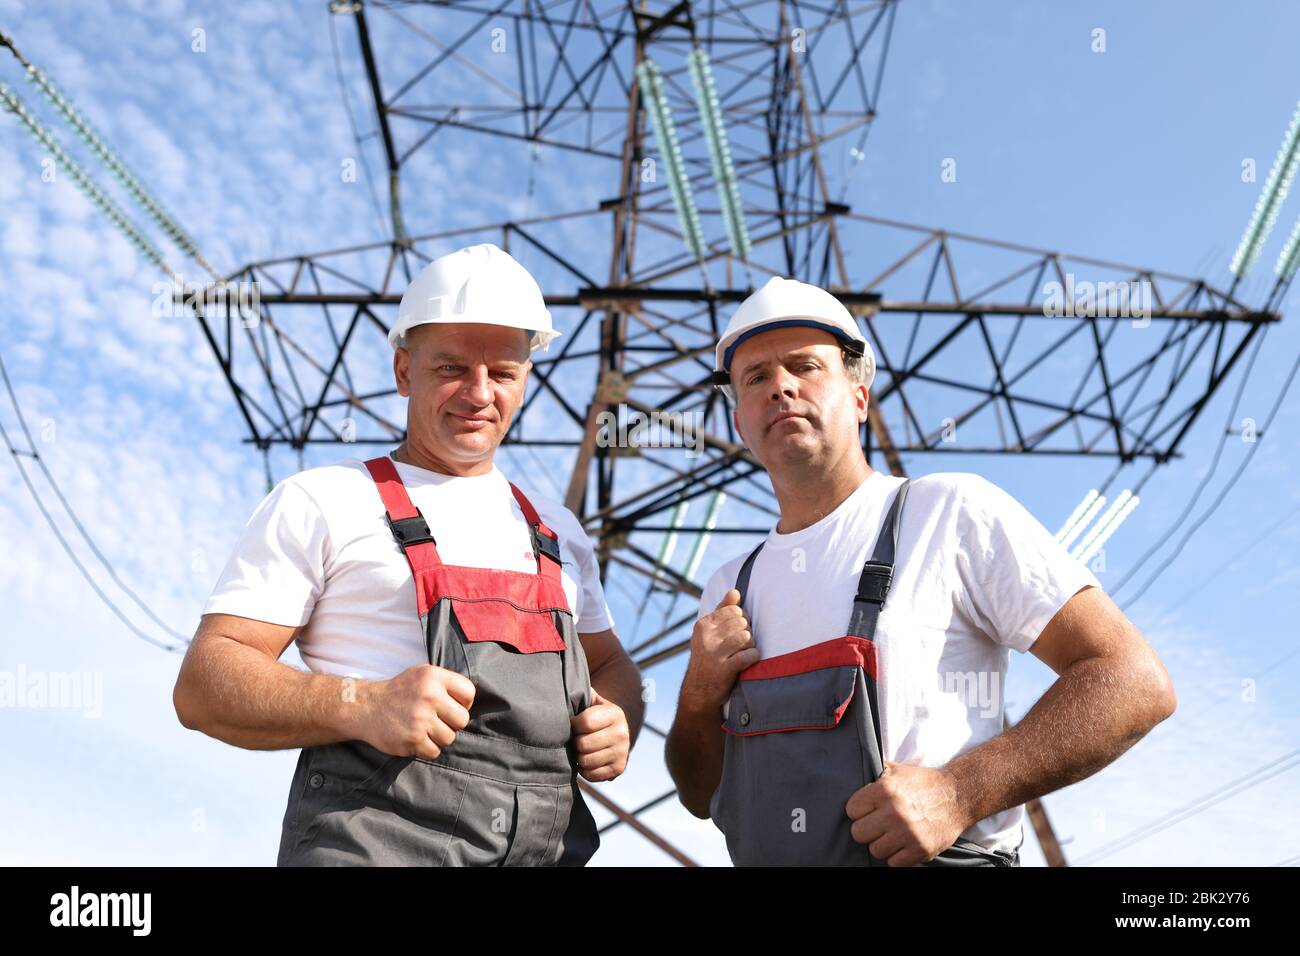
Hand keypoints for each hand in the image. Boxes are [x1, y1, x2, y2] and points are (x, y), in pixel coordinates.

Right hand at [357, 664, 474, 759]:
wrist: (366, 707)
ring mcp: (420, 718)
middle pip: (462, 719)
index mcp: (433, 676)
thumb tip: (471, 703)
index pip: (469, 693)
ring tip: (423, 728)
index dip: (463, 703)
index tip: (451, 706)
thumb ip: (446, 684)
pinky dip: (427, 748)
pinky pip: (435, 751)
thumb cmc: (400, 692)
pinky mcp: (412, 739)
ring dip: (439, 737)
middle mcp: (429, 695)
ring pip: (449, 738)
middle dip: (452, 723)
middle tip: (437, 721)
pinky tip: (415, 738)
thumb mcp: (422, 675)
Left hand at [572, 687, 629, 781]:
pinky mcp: (619, 769)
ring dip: (578, 757)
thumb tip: (557, 687)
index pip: (585, 722)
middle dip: (574, 742)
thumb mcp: (591, 699)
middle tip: (575, 738)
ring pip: (586, 761)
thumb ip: (579, 693)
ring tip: (580, 749)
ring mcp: (622, 752)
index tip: (572, 723)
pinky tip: (586, 760)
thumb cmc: (594, 713)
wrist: (615, 730)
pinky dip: (584, 770)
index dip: (573, 724)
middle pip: (583, 744)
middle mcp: (623, 733)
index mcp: (615, 713)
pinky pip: (591, 775)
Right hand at [681, 589, 758, 712]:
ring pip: (747, 638)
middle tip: (741, 646)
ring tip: (743, 654)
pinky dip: (753, 658)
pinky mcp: (723, 670)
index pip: (735, 610)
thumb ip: (722, 611)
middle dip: (747, 634)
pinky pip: (748, 656)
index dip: (742, 620)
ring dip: (750, 647)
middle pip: (743, 624)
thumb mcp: (709, 633)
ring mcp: (714, 654)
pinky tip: (747, 662)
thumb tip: (735, 591)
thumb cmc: (709, 658)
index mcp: (703, 625)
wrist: (698, 692)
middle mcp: (706, 637)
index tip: (737, 631)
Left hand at [844, 761, 968, 866]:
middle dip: (867, 829)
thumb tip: (852, 776)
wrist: (958, 795)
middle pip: (858, 833)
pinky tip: (903, 844)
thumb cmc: (923, 783)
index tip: (869, 811)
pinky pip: (893, 863)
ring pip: (875, 850)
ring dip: (882, 844)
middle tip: (879, 825)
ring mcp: (907, 833)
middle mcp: (893, 812)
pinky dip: (897, 856)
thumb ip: (874, 776)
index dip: (859, 811)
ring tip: (893, 834)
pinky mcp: (920, 849)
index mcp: (884, 790)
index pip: (851, 810)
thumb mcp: (897, 770)